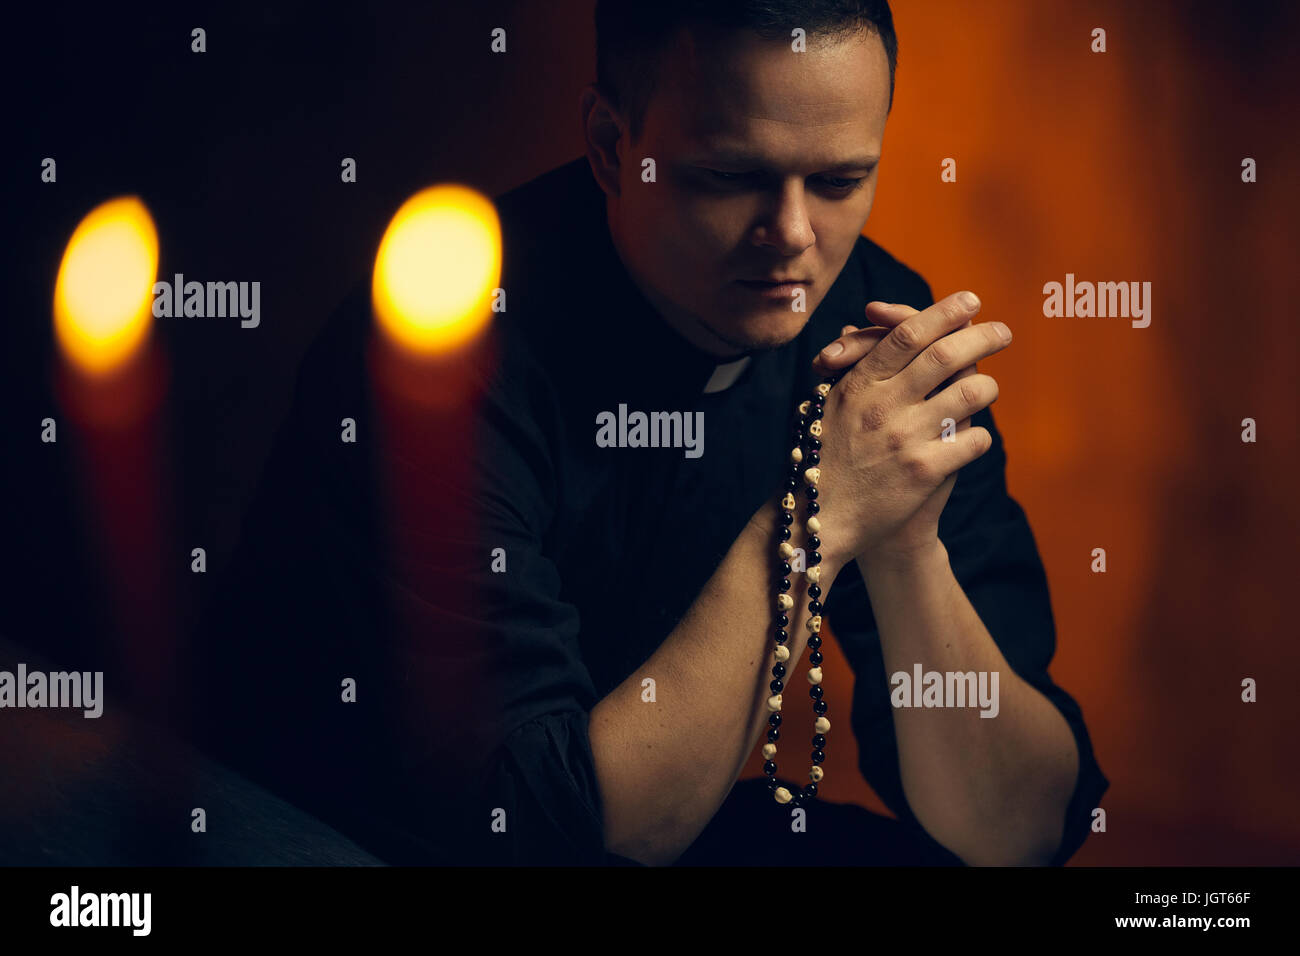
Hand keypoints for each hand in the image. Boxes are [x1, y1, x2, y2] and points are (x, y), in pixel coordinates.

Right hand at [804, 292, 1010, 568]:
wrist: (821, 520)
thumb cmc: (825, 456)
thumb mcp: (830, 403)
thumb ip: (854, 364)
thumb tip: (865, 323)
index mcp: (859, 384)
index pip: (907, 333)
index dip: (943, 312)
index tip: (970, 301)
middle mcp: (883, 406)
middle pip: (946, 355)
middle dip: (983, 337)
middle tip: (1004, 331)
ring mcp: (905, 438)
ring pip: (970, 394)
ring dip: (987, 386)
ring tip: (988, 388)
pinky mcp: (924, 472)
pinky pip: (974, 441)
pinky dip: (978, 436)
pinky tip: (972, 439)